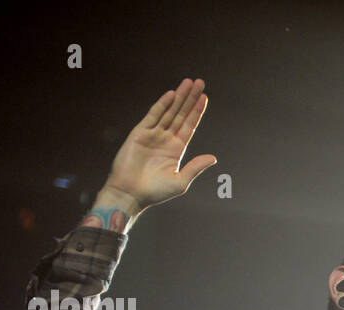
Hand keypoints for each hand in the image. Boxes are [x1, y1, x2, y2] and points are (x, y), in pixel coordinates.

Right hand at [102, 78, 216, 212]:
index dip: (197, 111)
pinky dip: (162, 104)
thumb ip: (195, 167)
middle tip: (200, 82)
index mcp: (176, 149)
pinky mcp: (140, 133)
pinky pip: (153, 115)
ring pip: (169, 111)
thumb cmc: (155, 192)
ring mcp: (153, 135)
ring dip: (179, 97)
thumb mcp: (180, 181)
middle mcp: (166, 139)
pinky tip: (172, 94)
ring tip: (188, 83)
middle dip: (190, 98)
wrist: (131, 193)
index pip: (189, 125)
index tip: (204, 97)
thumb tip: (213, 157)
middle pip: (181, 114)